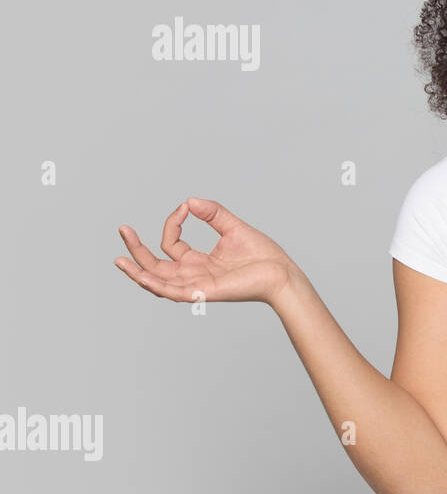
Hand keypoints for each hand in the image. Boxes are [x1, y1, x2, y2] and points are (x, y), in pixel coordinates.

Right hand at [114, 197, 296, 304]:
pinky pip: (174, 292)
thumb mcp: (232, 227)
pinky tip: (142, 275)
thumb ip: (212, 213)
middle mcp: (193, 274)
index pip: (171, 243)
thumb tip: (189, 200)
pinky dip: (156, 285)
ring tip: (119, 259)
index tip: (185, 207)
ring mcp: (197, 285)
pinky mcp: (204, 293)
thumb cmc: (262, 254)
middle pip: (155, 265)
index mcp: (198, 260)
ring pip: (158, 281)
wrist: (280, 272)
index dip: (173, 222)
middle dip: (137, 249)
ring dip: (137, 271)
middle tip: (122, 229)